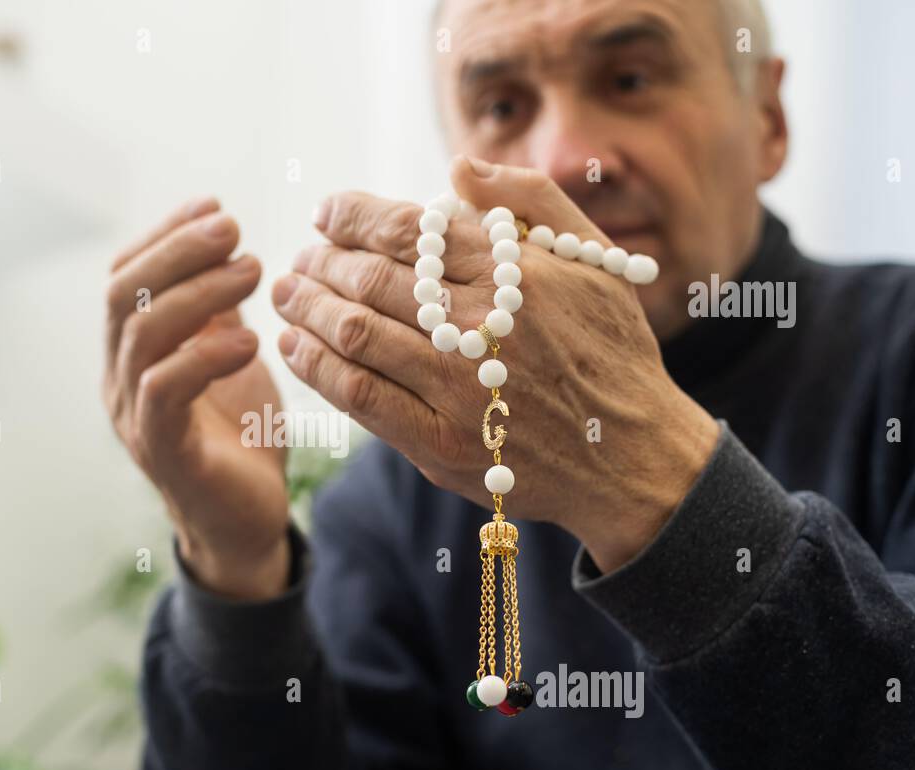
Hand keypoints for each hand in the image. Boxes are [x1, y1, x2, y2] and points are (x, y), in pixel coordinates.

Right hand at [103, 198, 290, 598]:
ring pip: (140, 333)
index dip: (165, 234)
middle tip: (233, 228)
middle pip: (123, 294)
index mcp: (130, 350)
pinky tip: (252, 338)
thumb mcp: (229, 357)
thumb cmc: (239, 435)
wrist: (248, 521)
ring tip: (254, 270)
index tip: (214, 205)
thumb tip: (222, 243)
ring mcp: (133, 416)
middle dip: (177, 251)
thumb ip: (215, 309)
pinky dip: (205, 356)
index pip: (126, 274)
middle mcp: (119, 378)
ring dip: (199, 292)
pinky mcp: (162, 451)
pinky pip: (164, 390)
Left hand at [272, 157, 717, 571]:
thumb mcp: (592, 261)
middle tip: (302, 256)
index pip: (410, 232)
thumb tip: (457, 169)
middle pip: (372, 280)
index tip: (326, 213)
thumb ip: (530, 202)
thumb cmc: (611, 351)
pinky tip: (293, 345)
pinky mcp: (441, 445)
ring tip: (286, 291)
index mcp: (517, 277)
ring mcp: (457, 391)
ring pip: (356, 334)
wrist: (629, 455)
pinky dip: (316, 367)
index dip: (354, 216)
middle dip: (323, 261)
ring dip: (307, 307)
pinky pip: (360, 397)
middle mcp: (482, 330)